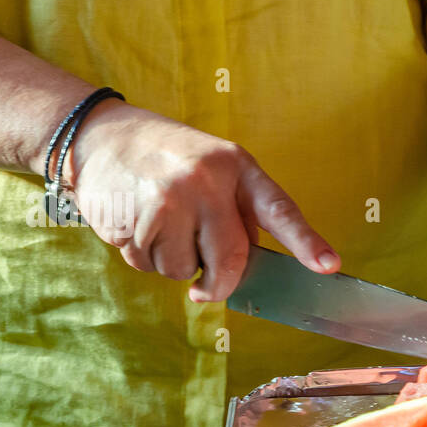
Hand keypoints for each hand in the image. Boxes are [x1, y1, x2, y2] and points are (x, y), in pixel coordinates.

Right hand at [65, 102, 337, 301]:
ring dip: (173, 265)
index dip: (305, 242)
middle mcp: (207, 181)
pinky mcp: (136, 219)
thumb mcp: (213, 169)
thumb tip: (247, 270)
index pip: (279, 210)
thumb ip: (236, 212)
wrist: (99, 137)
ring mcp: (170, 200)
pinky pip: (149, 266)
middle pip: (231, 259)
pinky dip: (143, 259)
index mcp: (237, 167)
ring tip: (160, 228)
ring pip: (185, 270)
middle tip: (207, 290)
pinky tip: (137, 227)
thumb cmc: (168, 160)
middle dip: (220, 284)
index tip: (328, 266)